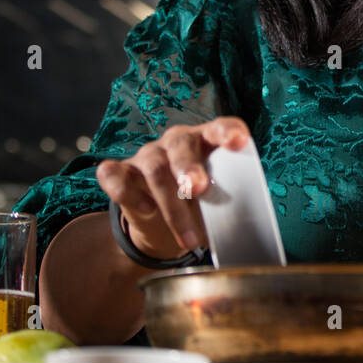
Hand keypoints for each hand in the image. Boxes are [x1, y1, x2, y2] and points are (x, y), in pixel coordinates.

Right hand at [96, 116, 249, 260]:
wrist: (160, 224)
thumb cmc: (197, 205)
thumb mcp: (215, 201)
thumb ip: (229, 204)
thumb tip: (248, 228)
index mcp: (205, 141)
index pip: (218, 127)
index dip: (228, 132)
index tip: (239, 142)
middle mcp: (176, 142)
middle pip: (181, 144)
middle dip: (189, 168)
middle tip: (199, 189)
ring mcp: (147, 155)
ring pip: (155, 168)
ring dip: (171, 204)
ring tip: (187, 235)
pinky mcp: (121, 172)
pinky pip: (114, 174)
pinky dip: (128, 193)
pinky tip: (146, 211)